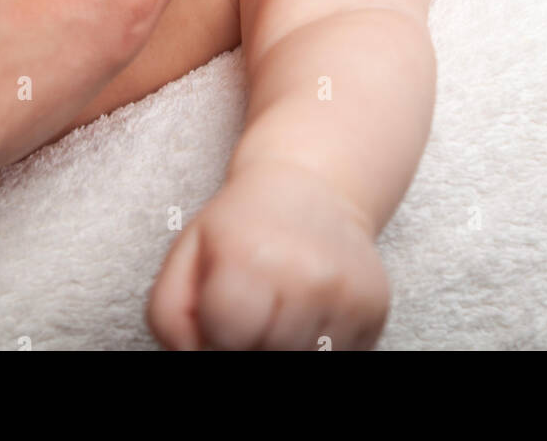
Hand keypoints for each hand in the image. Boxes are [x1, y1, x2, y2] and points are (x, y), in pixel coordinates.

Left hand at [148, 161, 389, 350]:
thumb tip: (194, 356)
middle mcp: (305, 276)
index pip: (224, 339)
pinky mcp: (376, 309)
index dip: (218, 331)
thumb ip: (170, 316)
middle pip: (264, 357)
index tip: (225, 306)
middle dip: (252, 341)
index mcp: (249, 256)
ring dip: (286, 345)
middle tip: (256, 303)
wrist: (316, 184)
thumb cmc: (243, 224)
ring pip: (303, 362)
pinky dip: (320, 344)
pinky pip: (340, 358)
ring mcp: (346, 295)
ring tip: (284, 305)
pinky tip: (312, 308)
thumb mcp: (188, 252)